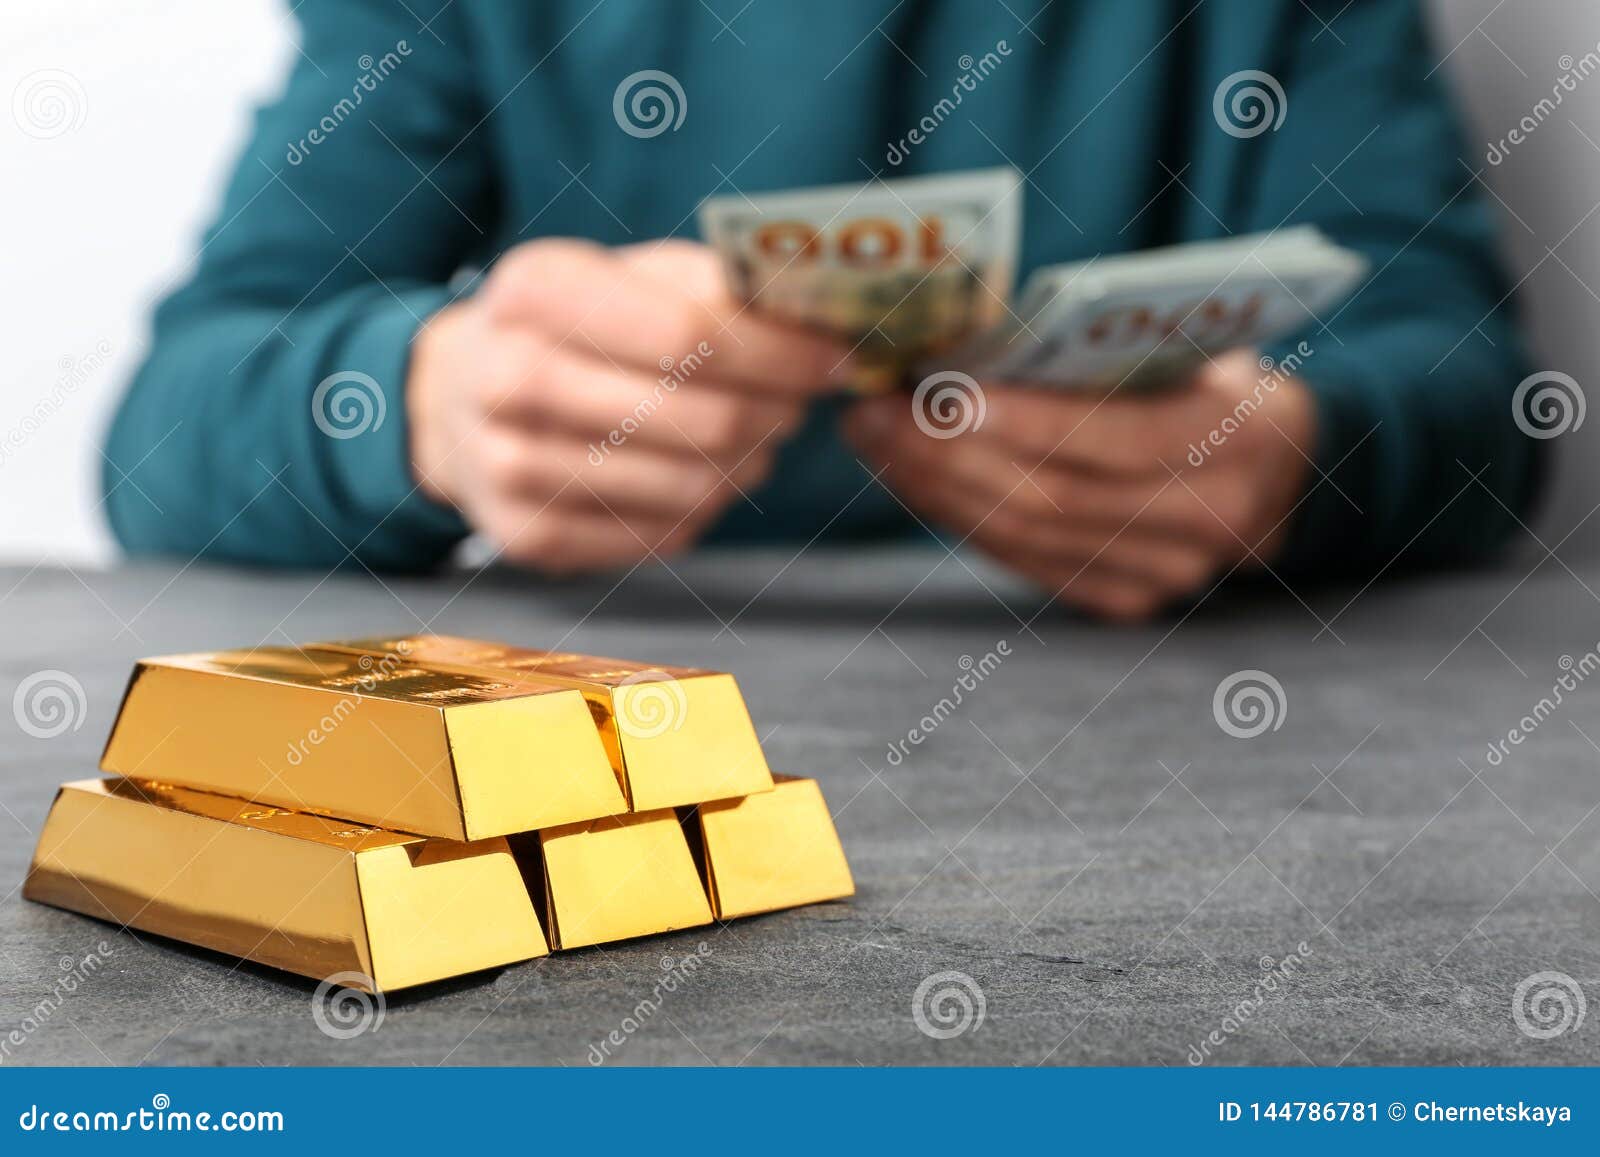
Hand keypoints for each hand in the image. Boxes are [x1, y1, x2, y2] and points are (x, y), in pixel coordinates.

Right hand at [407, 238, 849, 572]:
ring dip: (748, 464)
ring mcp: (510, 467)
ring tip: (751, 437)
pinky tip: (698, 473)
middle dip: (775, 414)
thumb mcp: (626, 275)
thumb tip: (821, 321)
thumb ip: (717, 287)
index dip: (779, 354)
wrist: (458, 401)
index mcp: (534, 290)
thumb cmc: (571, 328)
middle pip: (700, 419)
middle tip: (798, 404)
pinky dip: (704, 507)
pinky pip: (665, 535)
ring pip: (692, 487)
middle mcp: (507, 378)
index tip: (834, 360)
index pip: (688, 333)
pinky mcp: (528, 538)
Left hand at [844, 350, 1317, 620]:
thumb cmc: (1217, 377)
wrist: (1284, 472)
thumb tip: (973, 333)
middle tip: (874, 410)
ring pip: (1026, 535)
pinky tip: (911, 476)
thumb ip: (1111, 341)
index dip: (1024, 419)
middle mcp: (1208, 520)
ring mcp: (1166, 574)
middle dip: (949, 453)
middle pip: (1053, 497)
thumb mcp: (1194, 339)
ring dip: (936, 486)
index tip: (938, 389)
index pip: (1118, 437)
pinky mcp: (1125, 600)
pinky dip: (957, 516)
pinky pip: (1022, 560)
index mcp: (1243, 436)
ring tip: (876, 437)